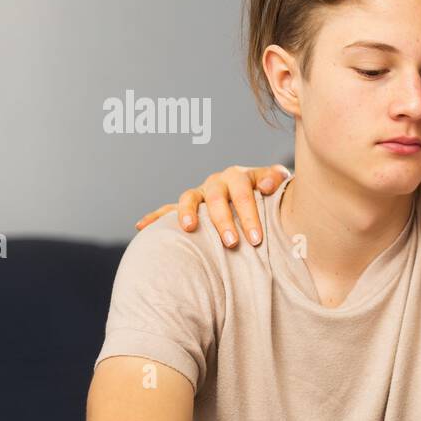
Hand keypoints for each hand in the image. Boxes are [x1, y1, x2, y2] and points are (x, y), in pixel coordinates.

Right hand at [134, 163, 290, 246]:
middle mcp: (217, 182)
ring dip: (187, 213)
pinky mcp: (188, 205)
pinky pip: (167, 209)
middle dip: (223, 221)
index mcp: (240, 176)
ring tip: (189, 228)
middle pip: (216, 198)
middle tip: (232, 243)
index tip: (256, 239)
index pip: (243, 193)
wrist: (262, 193)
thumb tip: (266, 185)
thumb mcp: (279, 183)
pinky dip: (155, 216)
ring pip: (189, 199)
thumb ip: (277, 179)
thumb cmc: (272, 195)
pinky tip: (141, 226)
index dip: (249, 215)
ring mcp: (200, 193)